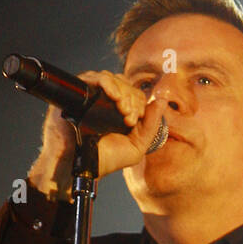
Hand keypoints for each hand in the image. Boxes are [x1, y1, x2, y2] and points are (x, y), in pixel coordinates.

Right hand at [28, 69, 166, 190]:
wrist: (81, 166)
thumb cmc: (104, 160)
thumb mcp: (136, 147)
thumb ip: (151, 126)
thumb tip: (162, 101)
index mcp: (119, 111)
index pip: (135, 94)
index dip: (139, 104)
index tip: (133, 121)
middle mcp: (106, 101)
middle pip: (125, 85)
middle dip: (132, 100)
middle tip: (128, 119)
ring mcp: (93, 95)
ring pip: (113, 79)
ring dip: (123, 93)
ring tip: (122, 111)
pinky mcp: (80, 91)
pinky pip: (97, 77)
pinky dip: (108, 83)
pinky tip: (114, 96)